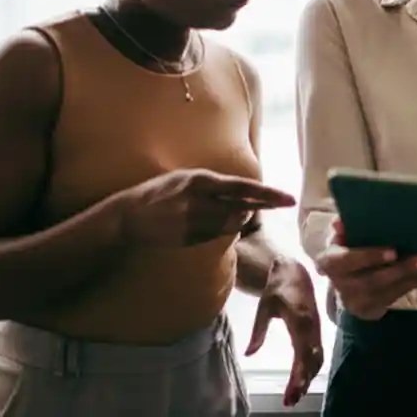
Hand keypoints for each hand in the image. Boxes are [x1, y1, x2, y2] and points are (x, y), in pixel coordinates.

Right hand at [116, 169, 295, 247]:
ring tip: (241, 209)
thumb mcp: (185, 178)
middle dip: (264, 205)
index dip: (268, 194)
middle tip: (286, 202)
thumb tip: (242, 190)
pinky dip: (224, 228)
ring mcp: (195, 222)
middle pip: (242, 208)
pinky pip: (217, 235)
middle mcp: (200, 201)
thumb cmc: (159, 193)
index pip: (242, 188)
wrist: (128, 216)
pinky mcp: (190, 238)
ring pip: (232, 224)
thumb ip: (212, 185)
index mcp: (200, 181)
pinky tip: (216, 221)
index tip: (288, 198)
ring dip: (241, 217)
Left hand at [244, 257, 322, 406]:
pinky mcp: (315, 332)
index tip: (294, 388)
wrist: (295, 272)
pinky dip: (311, 370)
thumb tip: (249, 353)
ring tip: (294, 396)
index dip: (300, 371)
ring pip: (317, 359)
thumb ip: (258, 331)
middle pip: (311, 360)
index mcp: (300, 320)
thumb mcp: (264, 307)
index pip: (302, 351)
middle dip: (302, 381)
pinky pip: (317, 354)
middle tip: (290, 400)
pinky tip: (302, 382)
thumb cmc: (277, 288)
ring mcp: (316, 330)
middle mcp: (312, 327)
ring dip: (308, 378)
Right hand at [314, 219, 416, 320]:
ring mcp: (358, 301)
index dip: (370, 257)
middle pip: (373, 280)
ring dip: (414, 278)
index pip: (348, 261)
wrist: (344, 286)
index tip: (393, 252)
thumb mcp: (340, 240)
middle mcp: (343, 285)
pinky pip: (399, 295)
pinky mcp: (374, 309)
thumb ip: (342, 230)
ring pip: (389, 291)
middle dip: (400, 270)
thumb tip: (340, 222)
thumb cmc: (346, 252)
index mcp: (331, 264)